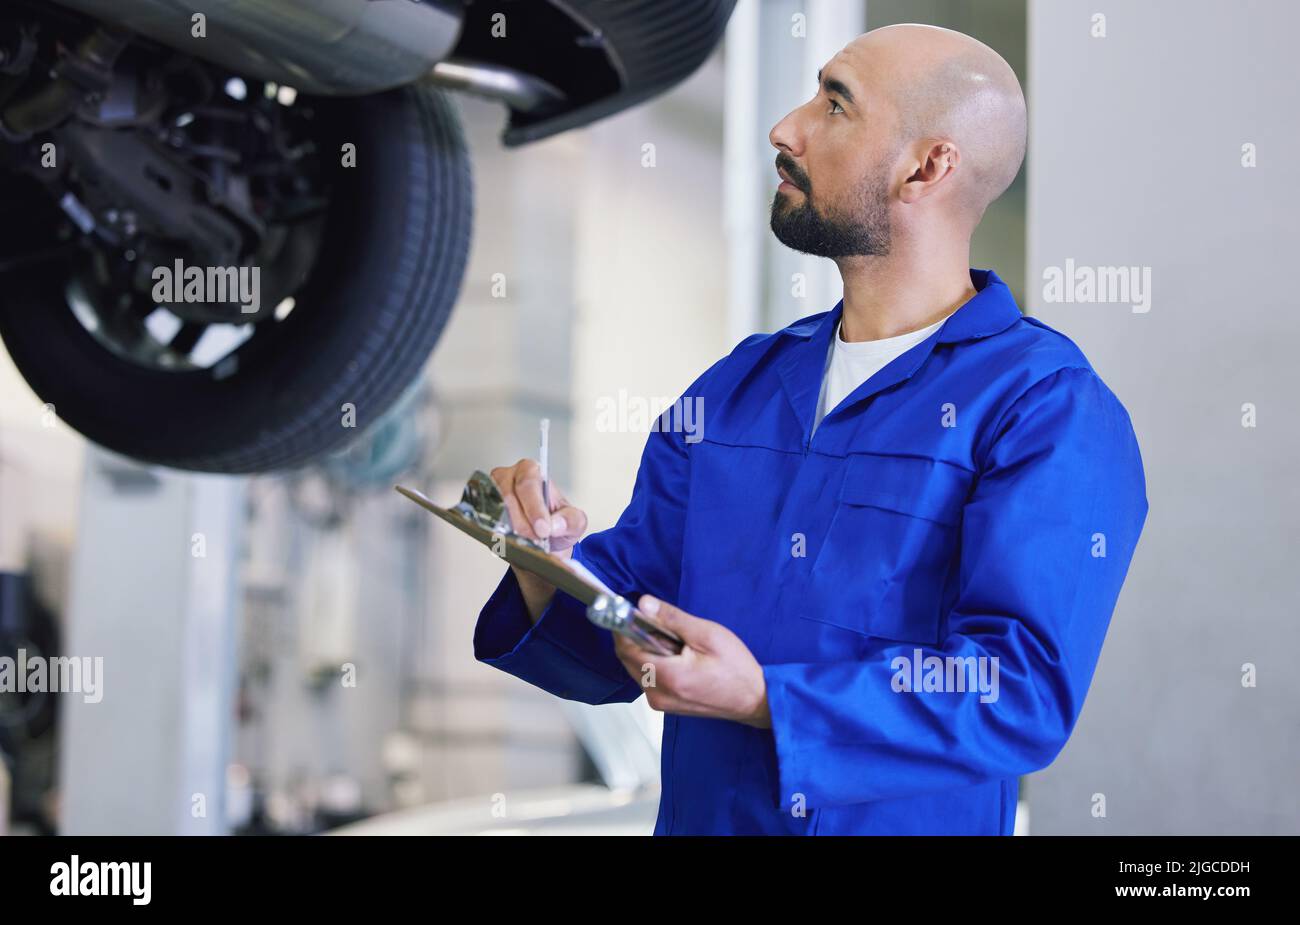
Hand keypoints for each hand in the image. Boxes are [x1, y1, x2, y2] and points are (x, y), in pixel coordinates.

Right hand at [488, 458, 587, 557]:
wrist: (542, 543)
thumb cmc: (555, 524)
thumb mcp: (574, 522)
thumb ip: (571, 520)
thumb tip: (556, 524)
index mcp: (532, 471)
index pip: (528, 482)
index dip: (534, 507)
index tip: (543, 528)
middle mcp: (509, 478)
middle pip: (508, 496)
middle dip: (523, 522)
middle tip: (536, 539)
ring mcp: (492, 494)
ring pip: (494, 511)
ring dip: (510, 530)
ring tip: (526, 543)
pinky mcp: (483, 512)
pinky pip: (483, 521)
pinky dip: (496, 535)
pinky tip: (510, 543)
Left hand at [613, 595, 770, 728]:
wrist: (755, 699)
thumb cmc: (736, 667)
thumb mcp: (707, 634)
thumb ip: (672, 619)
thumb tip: (643, 604)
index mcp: (667, 676)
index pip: (626, 649)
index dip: (623, 628)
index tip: (630, 612)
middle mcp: (657, 694)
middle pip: (627, 660)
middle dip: (635, 638)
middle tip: (658, 624)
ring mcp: (660, 703)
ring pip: (636, 669)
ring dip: (645, 651)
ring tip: (672, 641)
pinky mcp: (666, 706)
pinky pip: (648, 679)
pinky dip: (653, 663)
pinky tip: (675, 657)